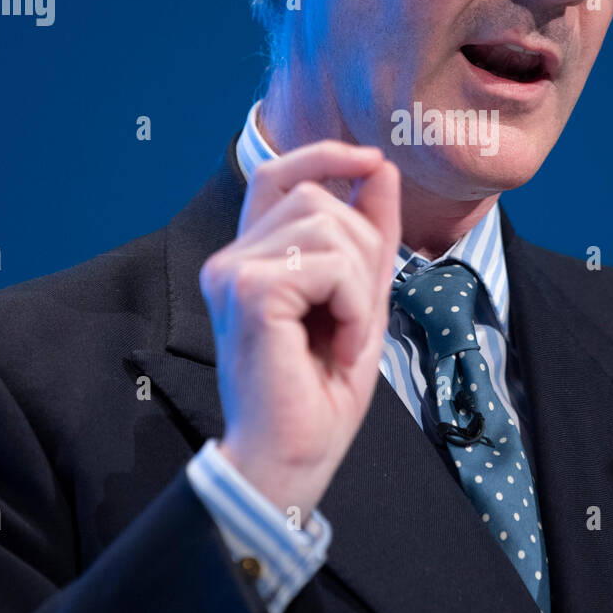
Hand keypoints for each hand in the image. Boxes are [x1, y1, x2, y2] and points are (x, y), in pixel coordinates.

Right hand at [199, 141, 400, 520]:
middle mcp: (231, 258)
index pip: (278, 174)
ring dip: (358, 284)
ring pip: (328, 225)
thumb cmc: (319, 391)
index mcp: (250, 258)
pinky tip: (337, 344)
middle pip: (318, 197)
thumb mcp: (359, 297)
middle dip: (362, 248)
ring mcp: (234, 271)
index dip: (325, 155)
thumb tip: (381, 168)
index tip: (374, 162)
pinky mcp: (249, 291)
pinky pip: (329, 263)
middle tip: (353, 318)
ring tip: (343, 335)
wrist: (292, 457)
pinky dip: (352, 304)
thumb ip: (368, 234)